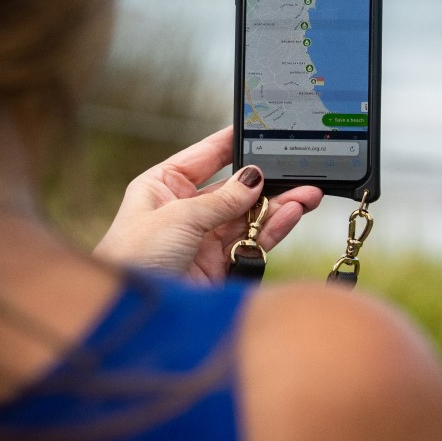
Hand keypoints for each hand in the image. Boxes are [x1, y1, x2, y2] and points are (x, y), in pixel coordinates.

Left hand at [94, 127, 322, 281]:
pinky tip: (293, 213)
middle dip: (265, 180)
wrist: (133, 311)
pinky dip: (273, 228)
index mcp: (162, 187)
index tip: (259, 129)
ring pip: (247, 216)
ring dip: (278, 205)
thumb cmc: (134, 256)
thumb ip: (222, 199)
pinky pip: (251, 241)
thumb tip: (253, 177)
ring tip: (308, 193)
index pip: (204, 156)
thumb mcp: (179, 216)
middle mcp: (183, 210)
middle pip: (232, 188)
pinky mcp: (217, 266)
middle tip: (297, 169)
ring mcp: (201, 239)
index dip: (231, 143)